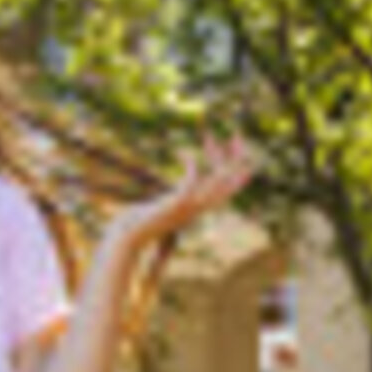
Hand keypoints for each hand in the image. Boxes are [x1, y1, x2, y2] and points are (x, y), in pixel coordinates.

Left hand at [114, 135, 257, 245]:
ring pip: (216, 181)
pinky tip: (184, 153)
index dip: (238, 174)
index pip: (228, 192)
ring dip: (214, 156)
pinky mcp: (177, 204)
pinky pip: (191, 182)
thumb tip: (174, 193)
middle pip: (229, 183)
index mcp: (198, 209)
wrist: (129, 236)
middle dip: (236, 158)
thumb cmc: (141, 223)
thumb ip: (174, 200)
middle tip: (236, 136)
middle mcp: (199, 209)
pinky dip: (191, 166)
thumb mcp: (164, 207)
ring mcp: (189, 207)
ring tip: (208, 136)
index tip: (242, 159)